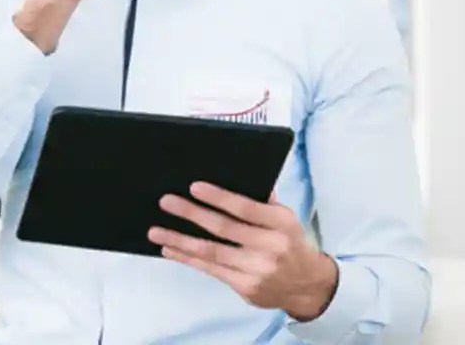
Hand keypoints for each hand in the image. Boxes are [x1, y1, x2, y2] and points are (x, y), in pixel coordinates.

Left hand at [147, 182, 338, 321]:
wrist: (308, 285)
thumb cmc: (290, 243)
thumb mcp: (286, 218)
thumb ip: (262, 200)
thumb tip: (234, 177)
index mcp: (281, 224)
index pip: (245, 207)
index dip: (218, 197)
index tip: (194, 186)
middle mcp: (270, 246)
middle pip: (224, 228)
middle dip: (191, 213)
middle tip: (166, 202)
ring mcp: (257, 270)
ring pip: (211, 251)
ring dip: (180, 239)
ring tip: (156, 230)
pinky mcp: (246, 287)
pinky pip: (210, 269)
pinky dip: (187, 258)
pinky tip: (170, 248)